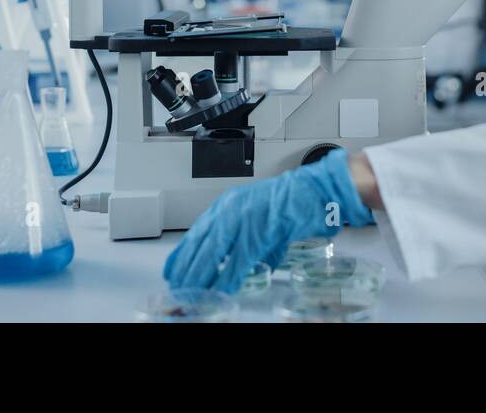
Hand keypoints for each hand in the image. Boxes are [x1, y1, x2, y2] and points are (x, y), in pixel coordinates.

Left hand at [162, 149, 373, 292]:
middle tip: (177, 288)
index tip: (172, 269)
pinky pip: (238, 260)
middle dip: (186, 269)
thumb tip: (248, 266)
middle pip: (200, 243)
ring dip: (201, 276)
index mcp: (228, 205)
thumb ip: (252, 243)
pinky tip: (220, 290)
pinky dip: (227, 278)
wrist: (314, 191)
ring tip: (192, 293)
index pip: (197, 231)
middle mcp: (230, 210)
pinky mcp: (258, 231)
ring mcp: (243, 219)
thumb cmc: (291, 202)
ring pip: (213, 253)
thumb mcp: (262, 220)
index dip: (183, 253)